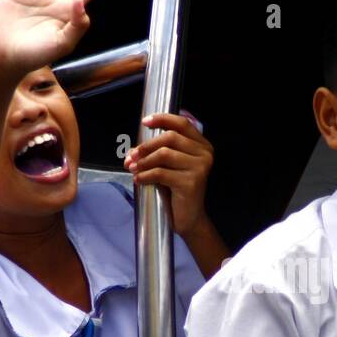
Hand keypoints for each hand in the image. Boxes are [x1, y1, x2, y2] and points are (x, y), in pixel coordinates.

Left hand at [125, 111, 214, 235]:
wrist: (189, 218)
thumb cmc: (177, 190)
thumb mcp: (169, 166)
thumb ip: (156, 153)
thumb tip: (131, 150)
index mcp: (202, 145)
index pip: (182, 123)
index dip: (163, 119)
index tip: (145, 122)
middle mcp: (204, 154)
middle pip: (170, 138)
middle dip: (146, 145)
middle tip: (131, 155)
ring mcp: (199, 168)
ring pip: (164, 154)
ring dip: (144, 161)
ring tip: (133, 168)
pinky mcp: (191, 182)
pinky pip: (161, 173)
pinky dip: (145, 175)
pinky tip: (139, 180)